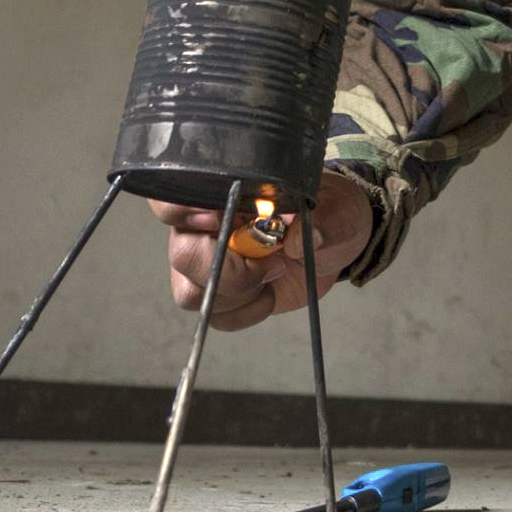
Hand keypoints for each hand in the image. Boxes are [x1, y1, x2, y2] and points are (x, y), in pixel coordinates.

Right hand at [150, 170, 373, 330]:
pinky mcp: (225, 296)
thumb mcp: (339, 207)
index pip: (172, 200)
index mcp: (223, 194)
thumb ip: (323, 219)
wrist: (338, 242)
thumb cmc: (330, 210)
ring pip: (191, 293)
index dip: (181, 212)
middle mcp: (204, 229)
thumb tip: (293, 240)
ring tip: (274, 271)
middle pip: (183, 256)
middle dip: (229, 268)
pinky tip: (271, 292)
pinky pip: (217, 317)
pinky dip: (248, 311)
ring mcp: (210, 265)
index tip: (217, 220)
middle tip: (272, 259)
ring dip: (239, 291)